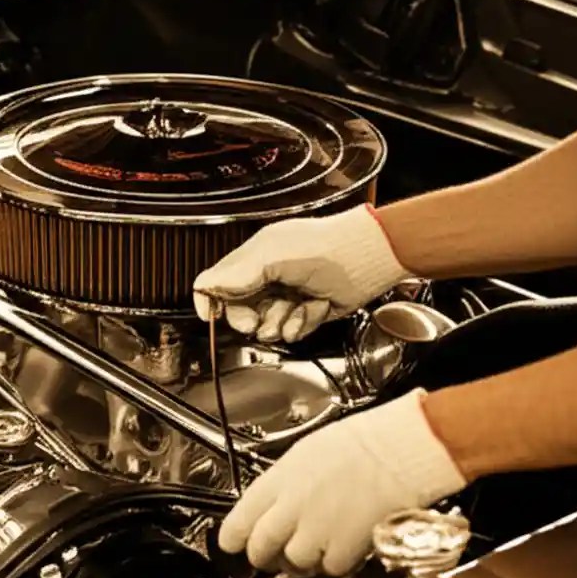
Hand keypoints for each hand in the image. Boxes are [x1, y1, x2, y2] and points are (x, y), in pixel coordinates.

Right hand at [193, 204, 411, 342]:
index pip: (217, 282)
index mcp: (254, 258)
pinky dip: (302, 324)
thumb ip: (237, 272)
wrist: (370, 259)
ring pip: (266, 324)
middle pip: (238, 310)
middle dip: (249, 318)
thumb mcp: (274, 255)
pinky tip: (314, 309)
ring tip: (297, 308)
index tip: (212, 316)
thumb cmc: (328, 247)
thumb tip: (206, 287)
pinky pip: (291, 330)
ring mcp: (287, 295)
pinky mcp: (306, 312)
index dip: (211, 300)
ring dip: (280, 322)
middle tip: (258, 320)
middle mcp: (267, 277)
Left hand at [217, 390, 466, 575]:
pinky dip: (333, 563)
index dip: (233, 538)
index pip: (238, 522)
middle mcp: (291, 509)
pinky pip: (328, 568)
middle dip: (264, 557)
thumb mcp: (306, 454)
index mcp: (277, 481)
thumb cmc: (361, 443)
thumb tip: (274, 505)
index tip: (233, 544)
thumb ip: (284, 485)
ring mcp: (316, 532)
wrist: (400, 450)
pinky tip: (343, 545)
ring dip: (302, 560)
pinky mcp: (344, 549)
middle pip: (260, 550)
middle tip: (272, 556)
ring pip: (294, 563)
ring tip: (317, 544)